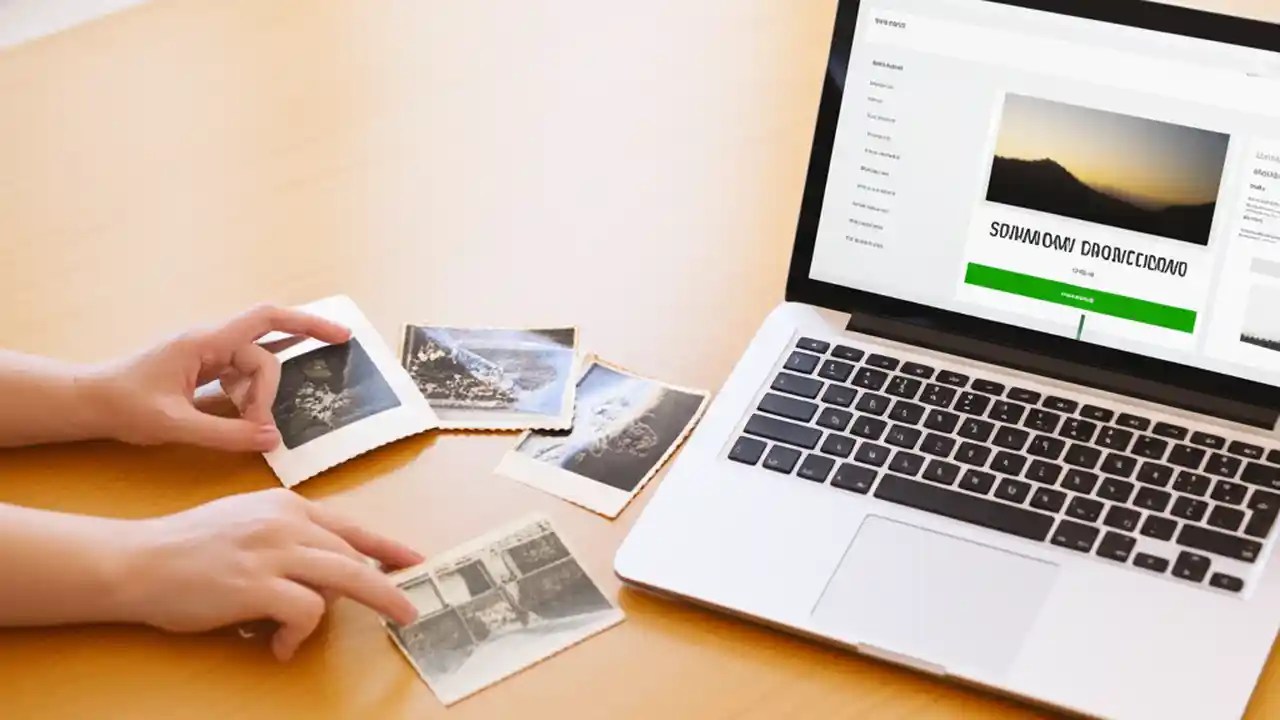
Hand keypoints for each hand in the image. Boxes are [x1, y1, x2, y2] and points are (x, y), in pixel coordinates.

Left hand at [91, 304, 350, 451]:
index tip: (341, 337)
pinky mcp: (203, 371)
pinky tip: (251, 412)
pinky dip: (250, 395)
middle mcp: (210, 343)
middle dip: (268, 393)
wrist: (87, 403)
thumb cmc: (123, 408)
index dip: (308, 324)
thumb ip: (225, 434)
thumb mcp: (174, 426)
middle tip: (258, 428)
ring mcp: (207, 356)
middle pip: (263, 356)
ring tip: (246, 427)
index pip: (266, 320)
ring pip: (254, 369)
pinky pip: (240, 376)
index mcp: (205, 343)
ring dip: (257, 398)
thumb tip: (272, 438)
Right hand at [120, 489, 421, 660]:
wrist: (138, 560)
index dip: (385, 545)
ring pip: (348, 577)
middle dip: (388, 583)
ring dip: (375, 603)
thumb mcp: (246, 523)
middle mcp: (286, 522)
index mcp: (286, 506)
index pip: (349, 525)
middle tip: (409, 609)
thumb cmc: (186, 547)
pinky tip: (283, 644)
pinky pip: (307, 611)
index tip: (412, 559)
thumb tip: (322, 571)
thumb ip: (287, 538)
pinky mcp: (257, 585)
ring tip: (387, 624)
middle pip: (356, 554)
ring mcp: (273, 552)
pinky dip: (302, 633)